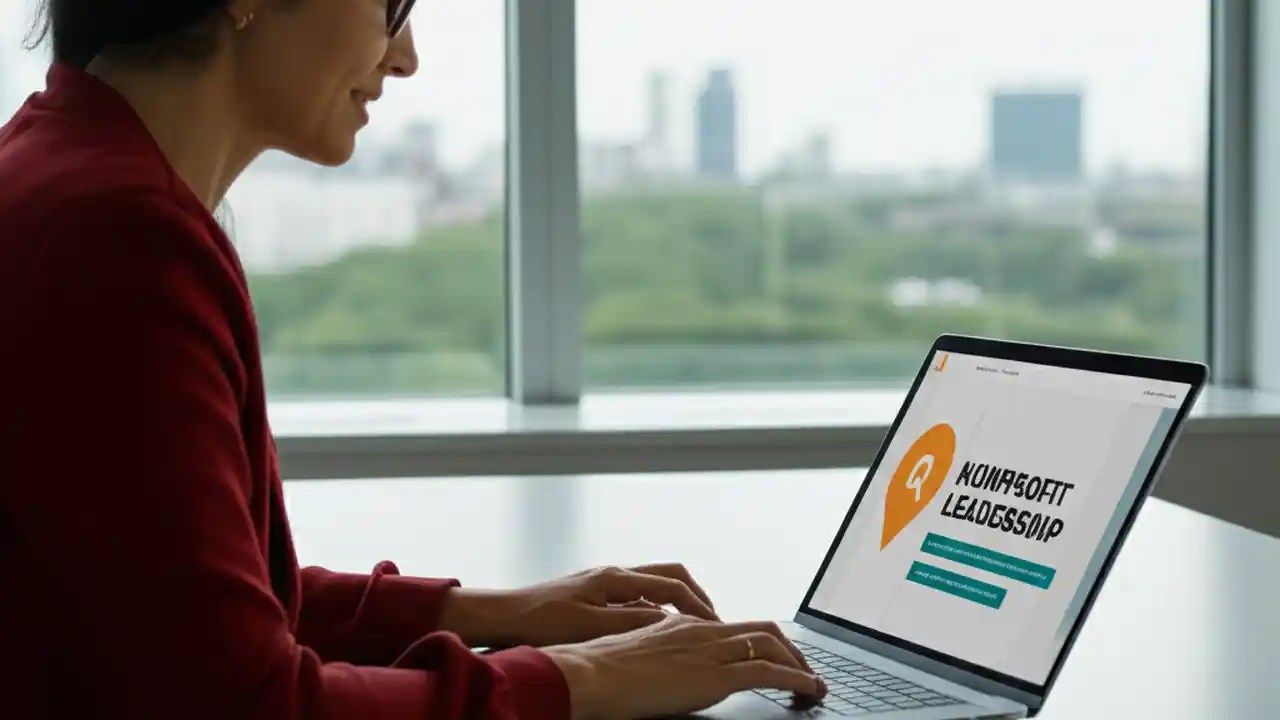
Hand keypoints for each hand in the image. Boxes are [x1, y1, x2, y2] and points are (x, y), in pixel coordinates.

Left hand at [438, 563, 719, 647]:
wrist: (501, 616)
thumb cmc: (541, 620)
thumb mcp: (592, 624)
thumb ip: (634, 621)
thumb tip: (673, 622)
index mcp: (615, 578)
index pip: (674, 586)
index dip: (700, 607)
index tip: (718, 627)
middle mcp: (613, 575)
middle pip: (670, 577)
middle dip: (697, 598)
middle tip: (714, 624)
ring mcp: (603, 584)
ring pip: (654, 588)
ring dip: (677, 605)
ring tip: (692, 631)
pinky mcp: (593, 597)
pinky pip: (637, 599)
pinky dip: (656, 611)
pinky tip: (655, 635)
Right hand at [543, 614, 826, 719]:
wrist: (591, 675)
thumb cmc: (598, 672)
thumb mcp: (633, 658)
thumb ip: (656, 660)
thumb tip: (662, 675)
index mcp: (680, 624)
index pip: (730, 627)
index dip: (755, 642)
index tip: (769, 658)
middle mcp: (701, 630)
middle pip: (761, 628)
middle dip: (789, 649)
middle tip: (802, 669)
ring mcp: (710, 649)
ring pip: (772, 644)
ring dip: (800, 664)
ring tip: (812, 684)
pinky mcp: (717, 674)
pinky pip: (770, 672)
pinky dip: (797, 678)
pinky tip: (808, 689)